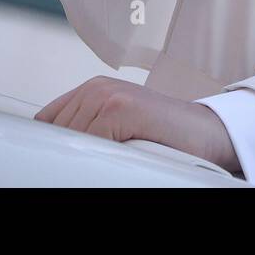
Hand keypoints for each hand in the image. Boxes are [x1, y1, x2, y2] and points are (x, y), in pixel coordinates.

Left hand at [35, 76, 238, 171]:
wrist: (207, 134)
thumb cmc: (165, 138)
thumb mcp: (117, 132)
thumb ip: (89, 132)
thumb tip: (53, 154)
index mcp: (92, 90)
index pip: (47, 122)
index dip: (50, 145)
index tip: (51, 164)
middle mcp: (97, 88)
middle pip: (55, 132)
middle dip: (65, 153)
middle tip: (89, 166)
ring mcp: (108, 95)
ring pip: (71, 138)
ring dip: (83, 157)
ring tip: (110, 162)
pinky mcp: (121, 107)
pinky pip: (91, 142)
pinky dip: (99, 158)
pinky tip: (119, 160)